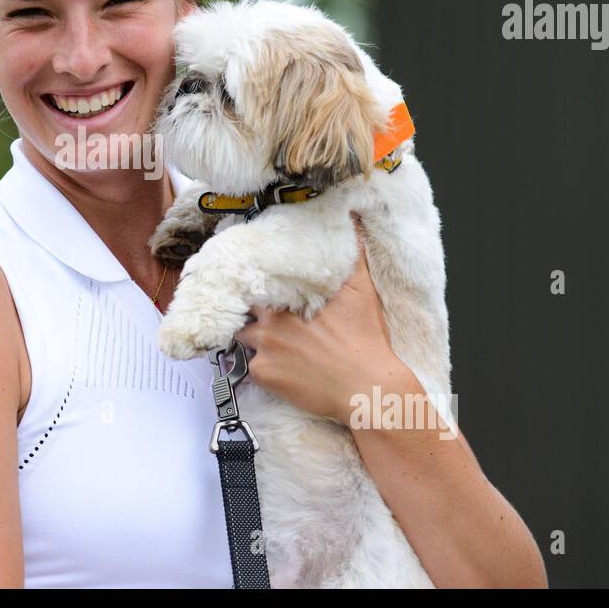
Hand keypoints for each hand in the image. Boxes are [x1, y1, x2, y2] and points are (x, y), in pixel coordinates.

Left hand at [234, 212, 413, 423]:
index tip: (249, 276)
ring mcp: (263, 347)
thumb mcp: (363, 291)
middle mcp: (270, 319)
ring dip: (252, 337)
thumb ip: (353, 254)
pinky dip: (261, 365)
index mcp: (289, 296)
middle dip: (249, 308)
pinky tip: (281, 367)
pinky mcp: (263, 373)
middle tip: (261, 312)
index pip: (255, 279)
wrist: (366, 388)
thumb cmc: (366, 340)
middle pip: (244, 307)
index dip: (252, 278)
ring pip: (242, 335)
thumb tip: (354, 219)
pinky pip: (249, 366)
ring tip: (269, 341)